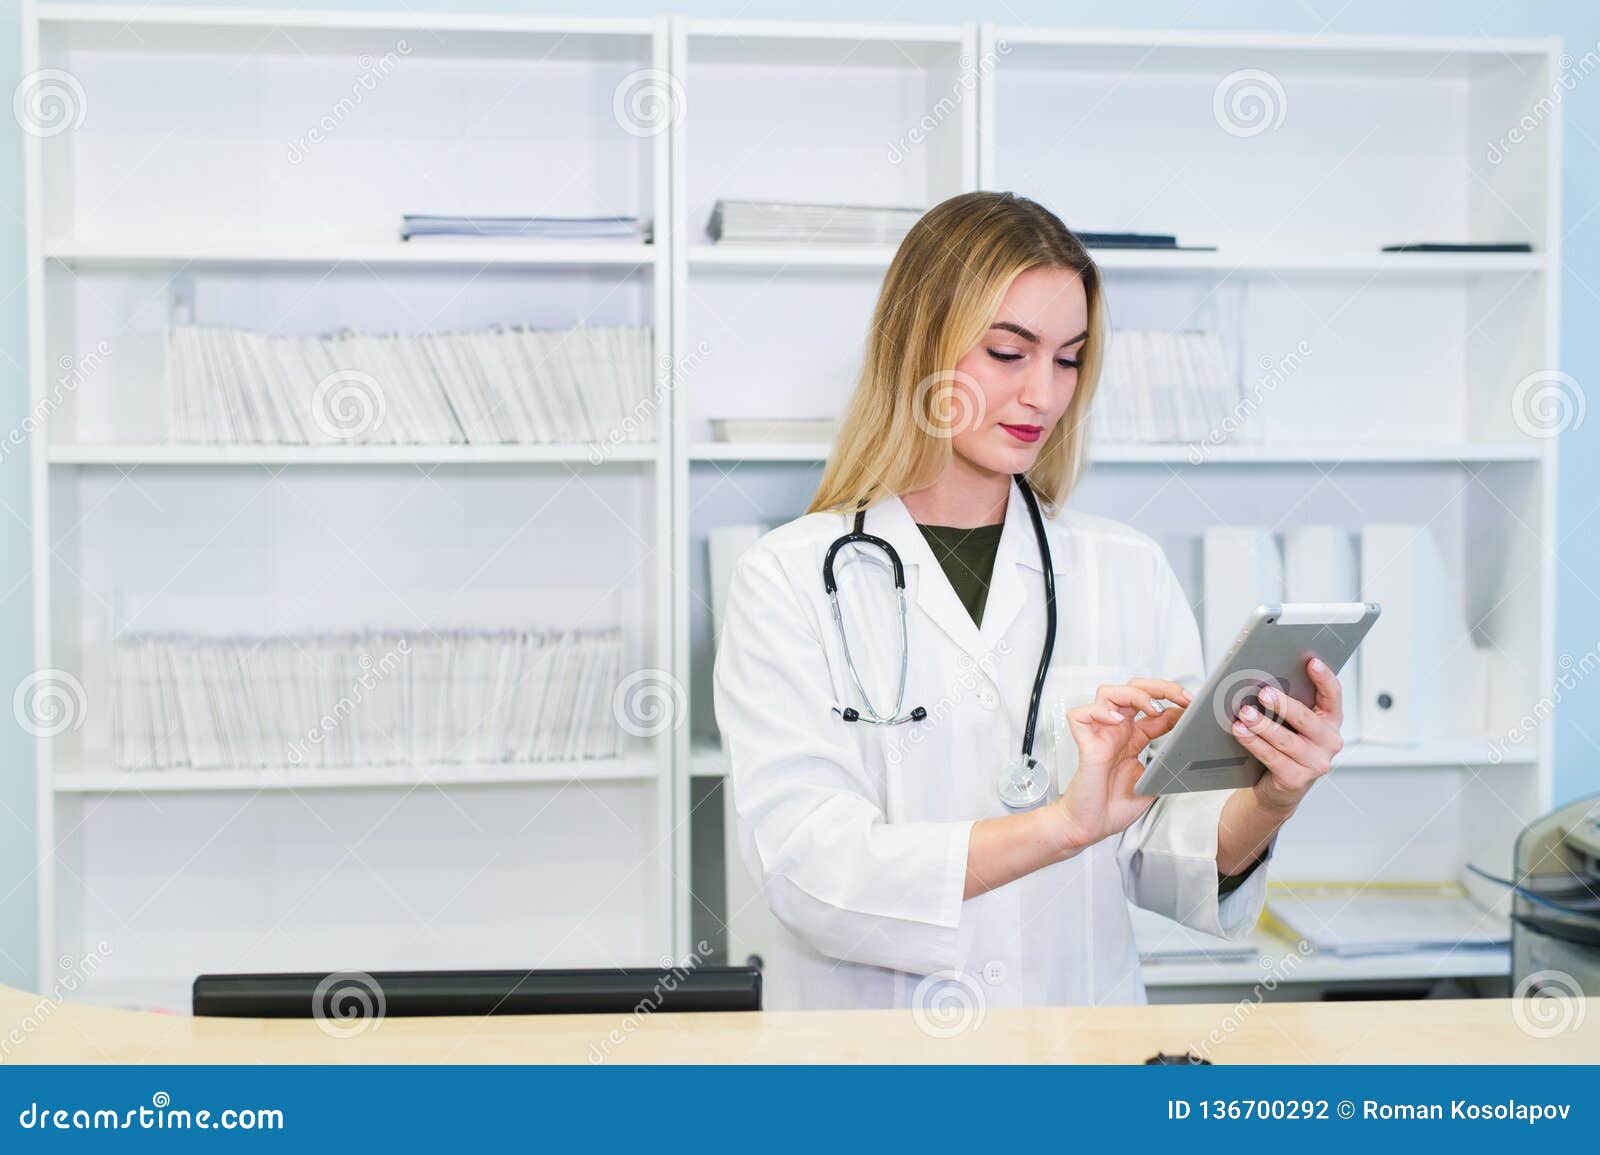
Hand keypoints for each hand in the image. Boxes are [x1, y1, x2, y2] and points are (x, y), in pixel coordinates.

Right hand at [1048, 678, 1189, 853]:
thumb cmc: (1114, 808)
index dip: (1174, 702)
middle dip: (1160, 687)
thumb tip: (1188, 749)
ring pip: (1107, 693)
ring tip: (1152, 708)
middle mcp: (1117, 732)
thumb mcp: (1153, 781)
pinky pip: (1080, 715)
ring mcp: (1100, 735)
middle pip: (1133, 689)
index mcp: (1134, 739)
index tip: (1194, 706)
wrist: (1091, 826)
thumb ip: (1165, 762)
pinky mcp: (1085, 744)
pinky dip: (1098, 711)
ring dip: (1133, 694)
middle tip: (1181, 697)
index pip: (1154, 707)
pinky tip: (1117, 721)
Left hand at [1232, 657, 1343, 814]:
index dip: (1324, 678)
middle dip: (1283, 704)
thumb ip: (1287, 703)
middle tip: (1263, 692)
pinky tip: (1241, 731)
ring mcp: (1316, 763)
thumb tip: (1263, 680)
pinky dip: (1254, 743)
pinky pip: (1272, 757)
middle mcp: (1330, 741)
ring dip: (1263, 725)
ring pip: (1286, 740)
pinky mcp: (1297, 779)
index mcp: (1330, 720)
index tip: (1311, 662)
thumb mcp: (1291, 723)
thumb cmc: (1284, 746)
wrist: (1279, 787)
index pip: (1333, 695)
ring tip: (1245, 713)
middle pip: (1306, 718)